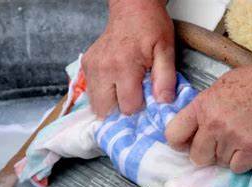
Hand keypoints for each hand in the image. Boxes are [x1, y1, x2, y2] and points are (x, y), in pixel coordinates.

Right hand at [82, 0, 175, 117]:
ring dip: (111, 103)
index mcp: (123, 66)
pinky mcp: (86, 66)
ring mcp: (91, 68)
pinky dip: (104, 94)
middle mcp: (103, 69)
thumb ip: (166, 79)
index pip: (128, 108)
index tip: (147, 97)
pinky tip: (116, 83)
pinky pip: (92, 93)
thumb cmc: (150, 26)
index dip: (140, 107)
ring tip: (125, 89)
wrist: (132, 8)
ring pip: (96, 105)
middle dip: (122, 110)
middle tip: (134, 96)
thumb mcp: (166, 50)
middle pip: (106, 111)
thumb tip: (163, 102)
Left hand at [165, 23, 251, 172]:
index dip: (180, 143)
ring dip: (229, 157)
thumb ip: (207, 107)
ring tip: (242, 141)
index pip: (173, 134)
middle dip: (207, 154)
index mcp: (201, 105)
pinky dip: (245, 162)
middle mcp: (212, 123)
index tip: (190, 143)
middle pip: (196, 156)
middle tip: (221, 146)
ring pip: (219, 163)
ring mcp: (231, 136)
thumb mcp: (222, 86)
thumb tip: (198, 126)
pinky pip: (238, 168)